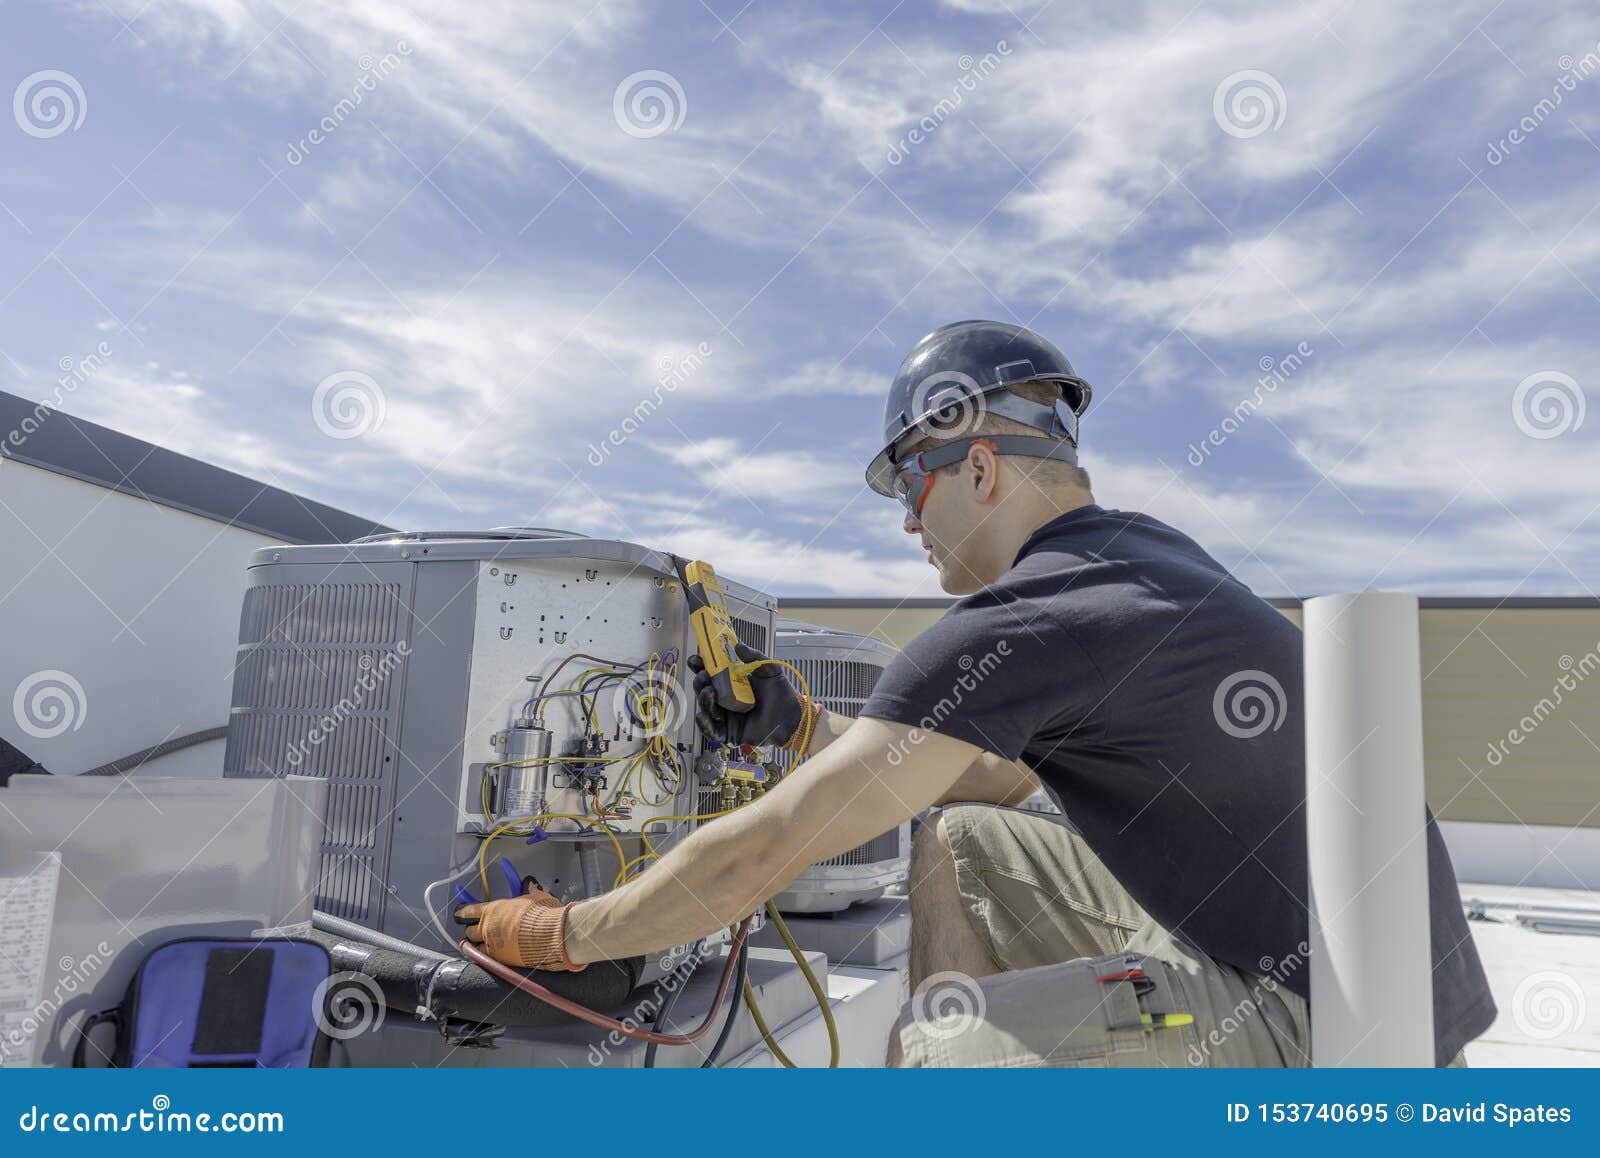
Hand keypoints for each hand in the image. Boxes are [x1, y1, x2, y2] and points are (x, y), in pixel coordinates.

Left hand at [455, 882, 583, 970]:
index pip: (469, 910)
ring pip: (476, 948)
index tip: (459, 914)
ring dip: (479, 946)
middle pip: (469, 931)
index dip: (462, 912)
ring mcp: (493, 946)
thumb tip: (530, 886)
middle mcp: (488, 928)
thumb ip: (528, 893)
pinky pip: (488, 960)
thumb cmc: (542, 915)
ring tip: (484, 946)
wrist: (550, 936)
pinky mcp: (501, 961)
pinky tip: (495, 957)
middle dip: (472, 931)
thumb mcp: (535, 898)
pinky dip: (489, 958)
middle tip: (476, 931)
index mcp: (493, 910)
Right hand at [687, 641, 803, 747]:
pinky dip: (704, 723)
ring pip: (706, 708)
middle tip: (703, 675)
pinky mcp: (728, 732)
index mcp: (731, 682)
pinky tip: (703, 714)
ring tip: (709, 691)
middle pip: (704, 689)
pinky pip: (710, 730)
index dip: (701, 666)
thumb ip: (754, 656)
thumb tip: (738, 645)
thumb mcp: (768, 669)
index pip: (710, 673)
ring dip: (703, 699)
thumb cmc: (781, 694)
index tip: (697, 659)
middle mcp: (725, 698)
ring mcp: (725, 716)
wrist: (791, 717)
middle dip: (700, 681)